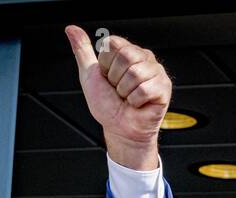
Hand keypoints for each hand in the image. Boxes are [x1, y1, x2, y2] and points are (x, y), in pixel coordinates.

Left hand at [65, 26, 170, 170]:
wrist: (119, 129)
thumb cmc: (108, 106)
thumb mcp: (89, 76)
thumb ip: (82, 51)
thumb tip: (71, 30)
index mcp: (127, 52)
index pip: (113, 44)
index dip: (105, 65)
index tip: (108, 78)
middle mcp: (143, 57)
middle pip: (126, 56)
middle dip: (115, 79)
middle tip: (119, 90)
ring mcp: (155, 71)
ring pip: (135, 73)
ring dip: (125, 92)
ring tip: (128, 97)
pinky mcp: (164, 86)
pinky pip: (144, 89)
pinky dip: (135, 101)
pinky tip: (138, 103)